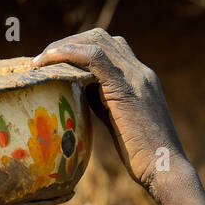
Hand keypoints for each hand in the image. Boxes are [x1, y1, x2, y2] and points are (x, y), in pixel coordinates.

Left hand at [31, 29, 188, 199]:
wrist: (164, 166)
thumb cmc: (142, 155)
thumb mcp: (119, 122)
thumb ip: (102, 102)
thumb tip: (78, 94)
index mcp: (140, 77)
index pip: (109, 47)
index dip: (80, 49)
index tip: (56, 63)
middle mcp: (139, 71)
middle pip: (100, 38)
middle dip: (68, 43)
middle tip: (42, 60)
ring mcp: (135, 76)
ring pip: (96, 41)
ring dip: (64, 46)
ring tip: (40, 62)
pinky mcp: (124, 87)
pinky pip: (94, 57)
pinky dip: (69, 54)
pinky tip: (48, 62)